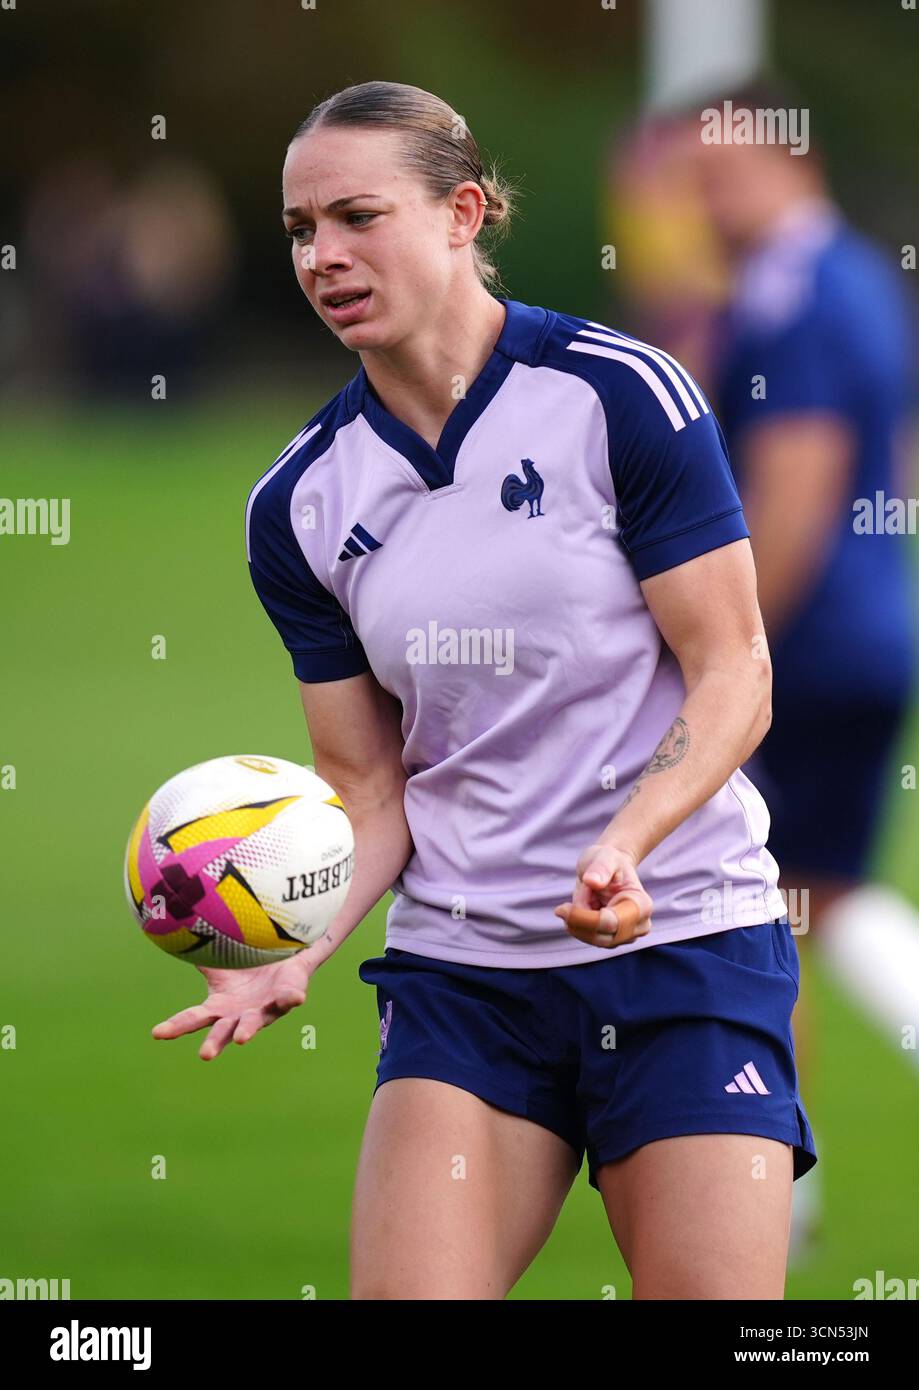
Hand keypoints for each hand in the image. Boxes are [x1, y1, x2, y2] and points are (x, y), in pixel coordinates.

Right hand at [151, 953, 312, 1059]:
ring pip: (255, 1022)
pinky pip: (289, 999)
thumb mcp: (221, 962)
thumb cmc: (249, 965)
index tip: (157, 1033)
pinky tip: (296, 998)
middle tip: (205, 1054)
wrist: (284, 960)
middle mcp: (240, 1014)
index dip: (175, 1026)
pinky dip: (291, 999)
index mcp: (221, 1006)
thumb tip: (170, 933)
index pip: (193, 1018)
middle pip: (222, 1031)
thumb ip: (201, 954)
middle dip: (214, 1043)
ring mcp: (265, 1009)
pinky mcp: (288, 998)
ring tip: (241, 1038)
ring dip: (248, 1029)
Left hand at [553, 842, 652, 948]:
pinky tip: (581, 905)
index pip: (612, 923)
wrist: (608, 868)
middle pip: (601, 936)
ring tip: (583, 894)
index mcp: (642, 905)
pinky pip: (586, 937)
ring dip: (577, 918)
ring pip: (591, 938)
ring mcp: (626, 936)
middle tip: (570, 898)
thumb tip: (592, 881)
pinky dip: (576, 922)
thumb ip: (601, 867)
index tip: (561, 908)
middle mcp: (639, 926)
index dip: (584, 918)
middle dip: (578, 917)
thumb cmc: (608, 860)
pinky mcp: (611, 940)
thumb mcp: (604, 856)